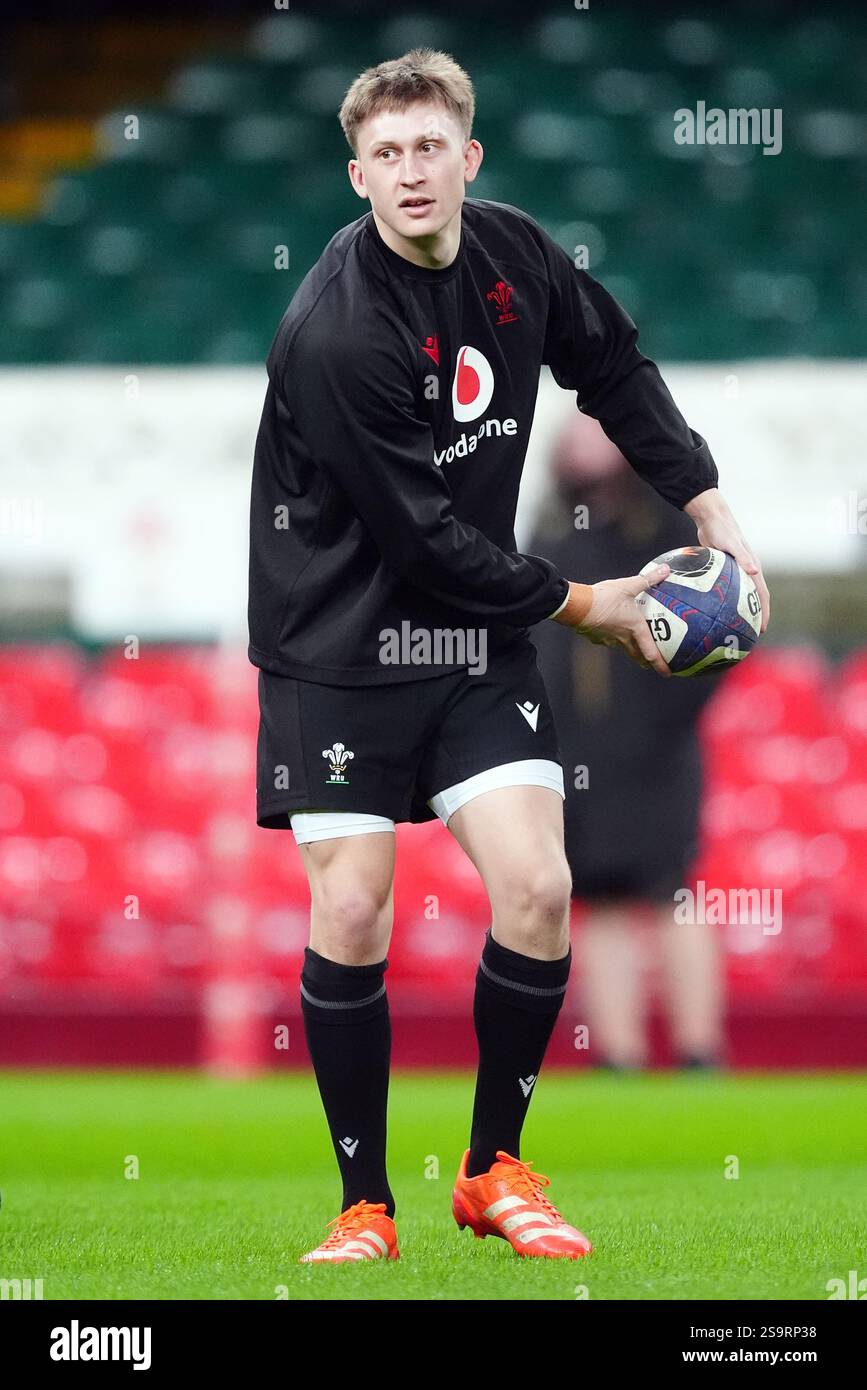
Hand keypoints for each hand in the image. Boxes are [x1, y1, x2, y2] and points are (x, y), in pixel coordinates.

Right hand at [572, 563, 672, 675]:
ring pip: (622, 647)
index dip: (659, 663)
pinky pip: (606, 640)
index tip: (667, 672)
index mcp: (634, 627)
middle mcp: (622, 637)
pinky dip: (610, 637)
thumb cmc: (603, 598)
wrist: (577, 606)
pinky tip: (608, 630)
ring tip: (632, 647)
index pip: (650, 650)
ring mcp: (608, 639)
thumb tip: (665, 569)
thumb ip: (648, 579)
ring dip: (629, 649)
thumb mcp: (627, 585)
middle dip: (645, 661)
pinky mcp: (595, 637)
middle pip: (636, 654)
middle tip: (651, 665)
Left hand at [684, 488, 769, 632]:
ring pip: (739, 597)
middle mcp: (746, 571)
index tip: (762, 629)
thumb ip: (742, 557)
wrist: (710, 517)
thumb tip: (755, 571)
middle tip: (748, 636)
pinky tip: (710, 612)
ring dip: (738, 612)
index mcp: (752, 567)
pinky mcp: (723, 571)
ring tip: (731, 628)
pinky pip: (724, 590)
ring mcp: (735, 572)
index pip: (762, 595)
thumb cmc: (722, 529)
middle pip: (753, 599)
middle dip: (754, 617)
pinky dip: (722, 602)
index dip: (764, 612)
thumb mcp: (731, 543)